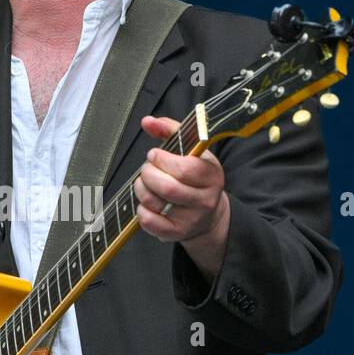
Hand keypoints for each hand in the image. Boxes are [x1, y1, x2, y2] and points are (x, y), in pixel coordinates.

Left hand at [136, 115, 230, 280]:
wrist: (207, 214)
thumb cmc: (195, 177)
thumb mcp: (190, 150)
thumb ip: (170, 130)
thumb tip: (147, 121)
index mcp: (212, 175)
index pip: (186, 169)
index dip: (163, 160)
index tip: (154, 155)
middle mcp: (205, 199)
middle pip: (169, 188)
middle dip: (149, 174)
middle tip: (147, 169)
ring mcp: (191, 219)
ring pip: (156, 203)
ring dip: (141, 189)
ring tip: (144, 183)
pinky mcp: (177, 233)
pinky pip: (150, 222)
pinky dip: (141, 210)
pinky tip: (146, 202)